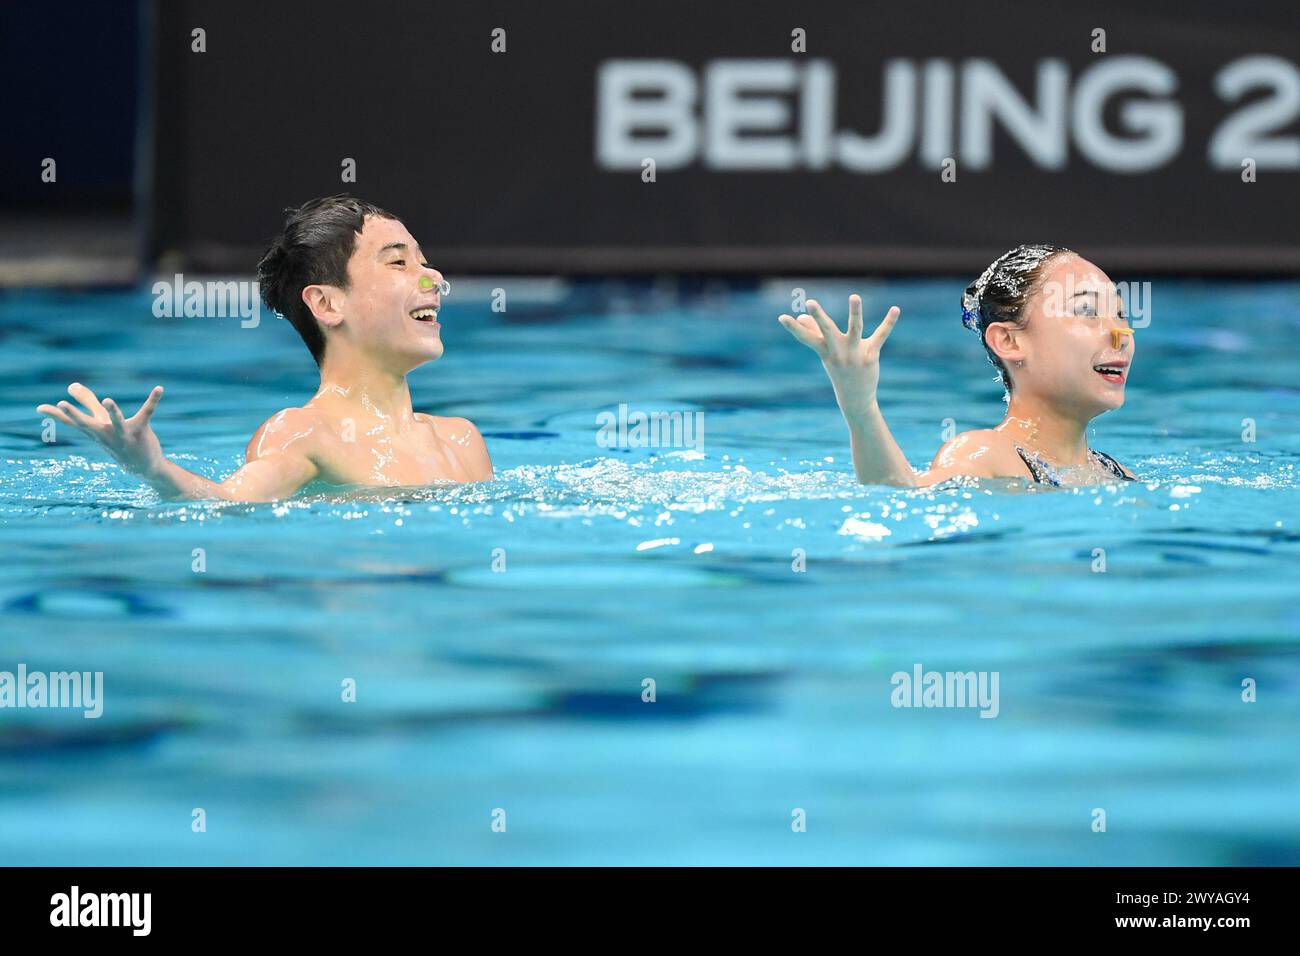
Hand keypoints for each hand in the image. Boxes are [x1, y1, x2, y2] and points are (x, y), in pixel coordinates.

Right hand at [38, 383, 166, 476]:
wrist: (143, 467)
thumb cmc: (118, 441)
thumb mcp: (101, 423)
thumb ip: (88, 403)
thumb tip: (71, 385)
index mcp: (94, 431)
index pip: (72, 423)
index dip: (56, 415)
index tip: (40, 408)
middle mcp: (105, 433)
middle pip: (86, 423)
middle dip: (73, 414)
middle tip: (61, 404)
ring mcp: (122, 433)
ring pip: (116, 421)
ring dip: (112, 411)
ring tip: (107, 400)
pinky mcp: (140, 429)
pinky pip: (147, 412)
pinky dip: (153, 400)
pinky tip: (159, 389)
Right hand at [778, 295, 899, 419]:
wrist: (855, 398)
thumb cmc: (838, 370)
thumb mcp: (825, 353)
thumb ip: (814, 333)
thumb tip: (802, 317)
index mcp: (824, 351)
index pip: (805, 338)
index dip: (793, 328)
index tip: (781, 317)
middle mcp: (837, 351)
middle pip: (827, 331)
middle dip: (819, 317)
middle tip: (810, 302)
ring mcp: (854, 353)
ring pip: (855, 329)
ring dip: (854, 312)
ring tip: (854, 296)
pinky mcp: (870, 355)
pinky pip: (880, 336)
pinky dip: (888, 322)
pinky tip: (895, 309)